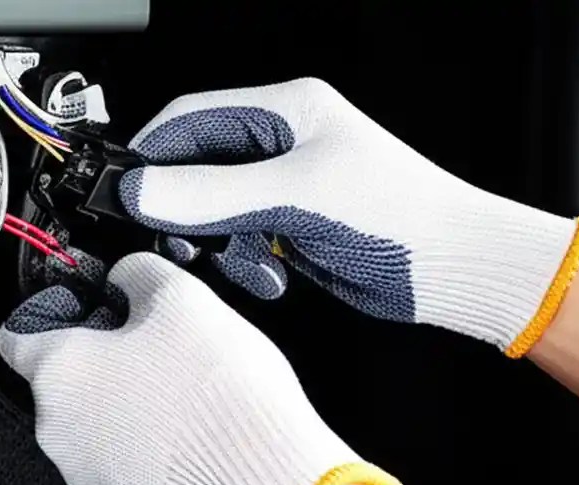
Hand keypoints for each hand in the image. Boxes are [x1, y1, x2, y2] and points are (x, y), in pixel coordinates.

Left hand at [0, 252, 364, 484]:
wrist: (270, 483)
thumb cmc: (221, 392)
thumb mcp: (182, 297)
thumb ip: (137, 275)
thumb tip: (125, 279)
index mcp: (59, 374)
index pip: (16, 337)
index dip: (51, 316)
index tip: (84, 311)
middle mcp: (57, 433)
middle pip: (63, 386)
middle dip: (102, 366)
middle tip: (156, 352)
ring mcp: (86, 482)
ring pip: (93, 432)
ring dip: (126, 412)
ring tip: (184, 401)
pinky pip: (122, 475)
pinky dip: (147, 457)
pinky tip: (191, 443)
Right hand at [121, 78, 578, 355]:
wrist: (455, 268)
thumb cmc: (399, 216)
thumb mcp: (295, 197)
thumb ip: (212, 193)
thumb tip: (140, 190)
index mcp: (286, 111)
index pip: (189, 119)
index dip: (150, 157)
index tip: (123, 197)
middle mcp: (282, 144)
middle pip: (197, 170)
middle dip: (185, 212)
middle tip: (180, 244)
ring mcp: (287, 188)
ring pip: (215, 213)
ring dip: (220, 246)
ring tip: (250, 266)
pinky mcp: (293, 229)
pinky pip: (241, 243)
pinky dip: (246, 265)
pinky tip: (274, 279)